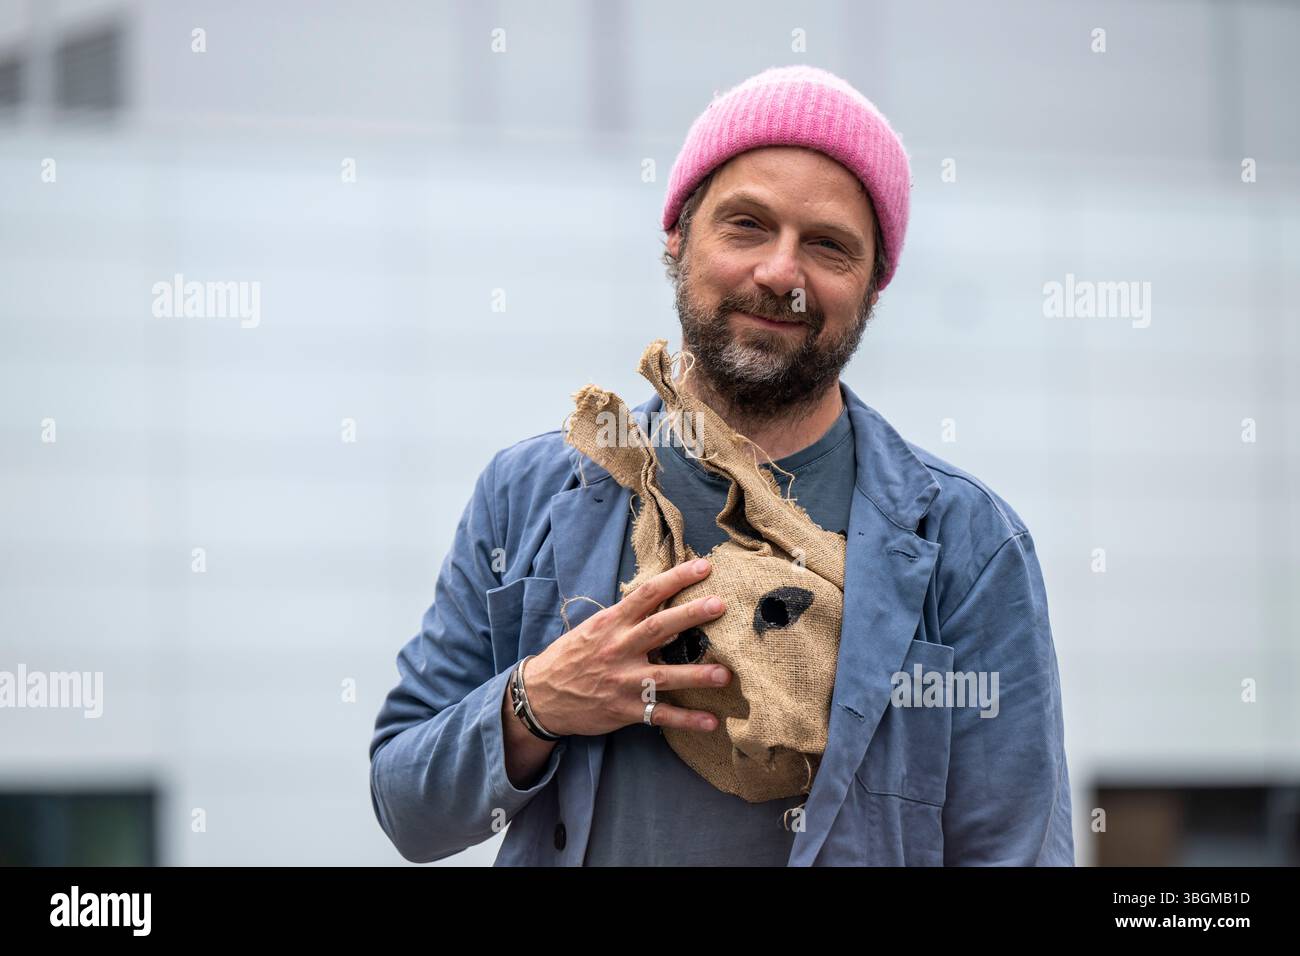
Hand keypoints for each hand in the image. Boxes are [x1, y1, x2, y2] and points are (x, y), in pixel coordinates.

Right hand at [522, 557, 729, 736]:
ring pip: (664, 675)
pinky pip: (660, 714)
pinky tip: (711, 721)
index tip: (703, 566)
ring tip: (725, 675)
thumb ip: (626, 617)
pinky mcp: (624, 709)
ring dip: (696, 675)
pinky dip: (686, 720)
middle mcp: (618, 649)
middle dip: (691, 615)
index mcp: (611, 623)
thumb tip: (662, 598)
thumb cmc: (572, 656)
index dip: (676, 578)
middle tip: (720, 605)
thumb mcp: (594, 628)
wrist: (540, 696)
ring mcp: (622, 681)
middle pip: (659, 628)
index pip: (647, 594)